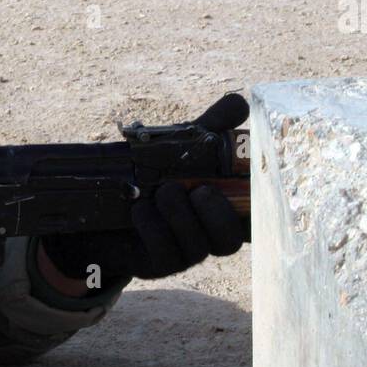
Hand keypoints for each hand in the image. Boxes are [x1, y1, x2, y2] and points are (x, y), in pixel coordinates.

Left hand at [41, 94, 248, 285]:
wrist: (104, 206)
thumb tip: (241, 102)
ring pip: (197, 248)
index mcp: (223, 208)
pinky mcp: (158, 264)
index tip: (253, 188)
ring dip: (180, 215)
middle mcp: (208, 235)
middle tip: (198, 190)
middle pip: (231, 240)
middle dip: (218, 215)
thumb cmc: (154, 176)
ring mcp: (184, 253)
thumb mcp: (181, 148)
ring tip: (162, 191)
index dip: (261, 211)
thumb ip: (211, 129)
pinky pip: (164, 254)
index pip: (255, 219)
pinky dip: (153, 227)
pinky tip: (140, 209)